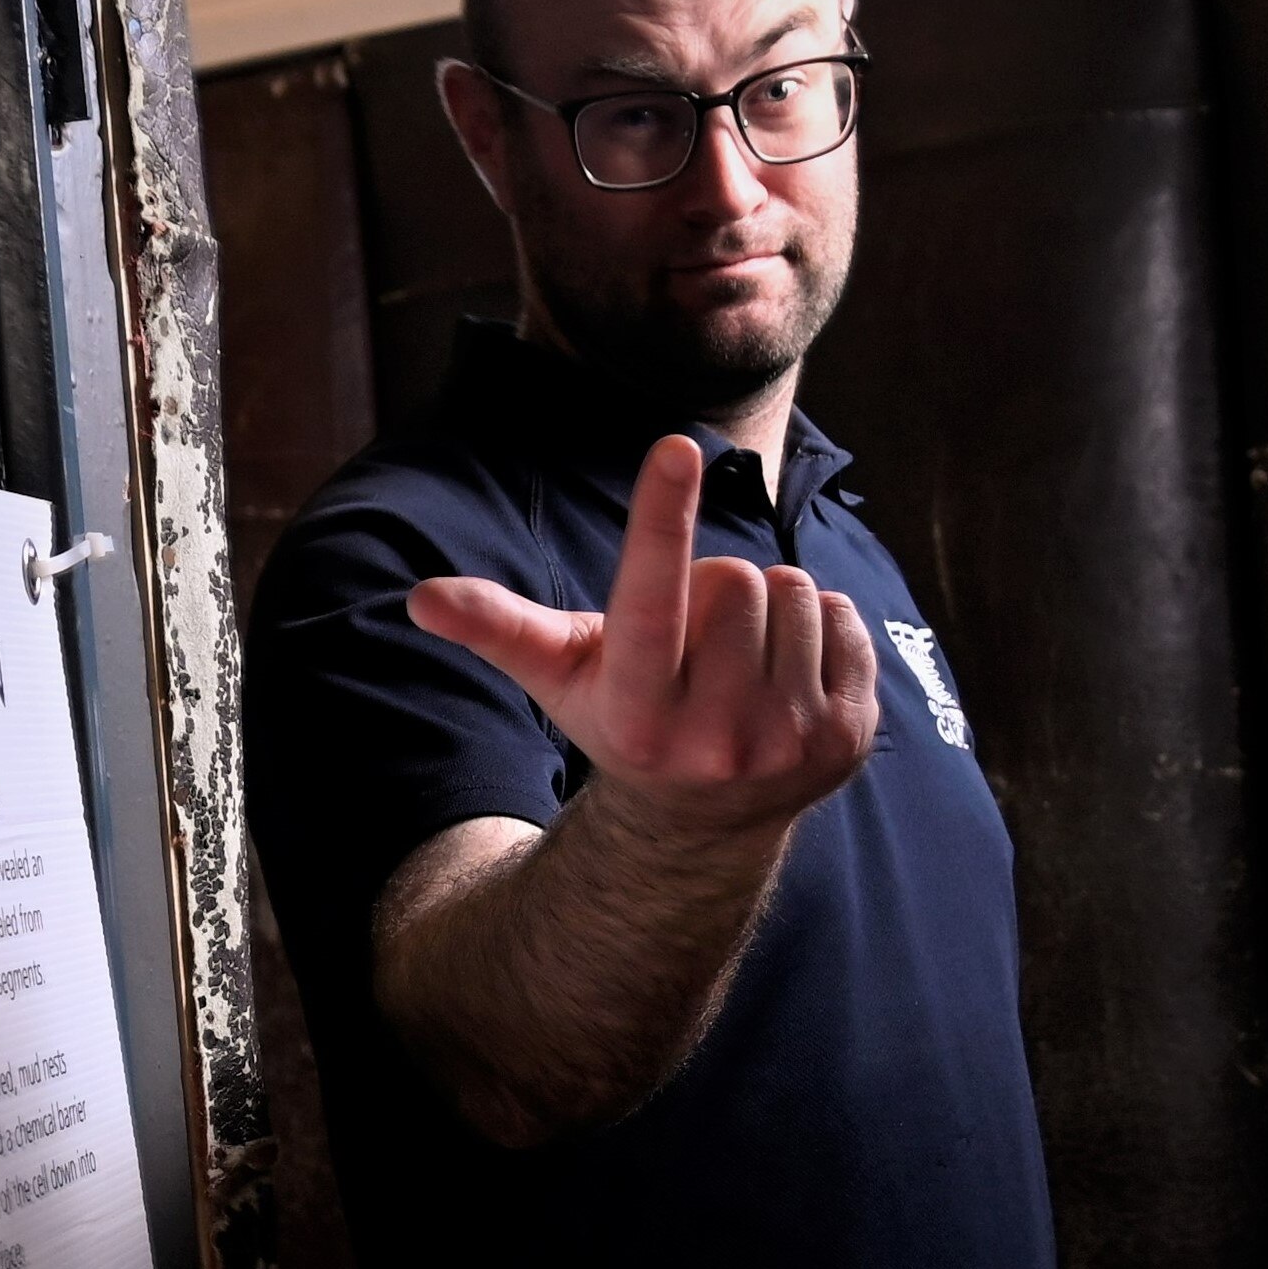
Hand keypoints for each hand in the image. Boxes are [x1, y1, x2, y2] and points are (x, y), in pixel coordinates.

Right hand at [407, 435, 877, 830]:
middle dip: (715, 584)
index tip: (674, 447)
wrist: (702, 821)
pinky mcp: (847, 739)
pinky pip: (844, 616)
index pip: (649, 599)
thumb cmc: (622, 715)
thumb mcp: (558, 676)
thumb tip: (420, 597)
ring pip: (793, 589)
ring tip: (739, 653)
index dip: (659, 519)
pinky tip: (786, 668)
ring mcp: (787, 742)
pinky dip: (819, 624)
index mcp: (636, 711)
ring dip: (768, 602)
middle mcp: (713, 737)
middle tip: (696, 635)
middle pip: (734, 576)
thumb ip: (497, 628)